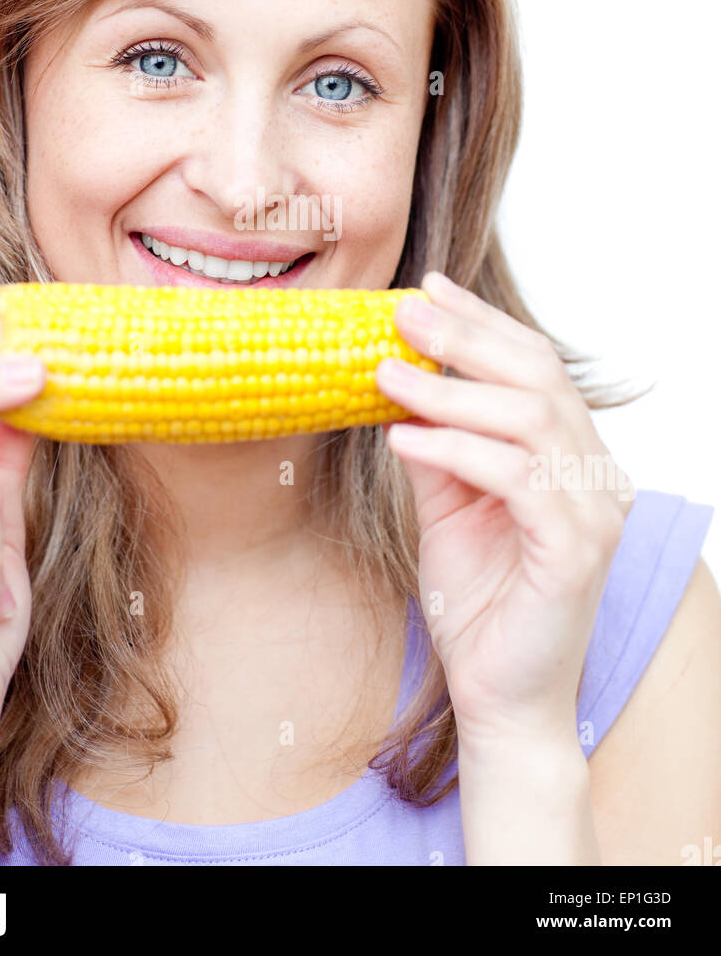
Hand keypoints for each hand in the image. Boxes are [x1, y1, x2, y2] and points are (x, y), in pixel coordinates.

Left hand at [375, 271, 631, 752]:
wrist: (498, 697)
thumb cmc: (478, 601)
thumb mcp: (447, 507)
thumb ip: (437, 446)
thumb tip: (400, 380)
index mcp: (574, 456)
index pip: (536, 367)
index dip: (483, 323)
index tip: (427, 288)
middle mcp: (598, 475)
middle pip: (539, 377)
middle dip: (466, 336)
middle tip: (404, 312)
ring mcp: (595, 511)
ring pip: (528, 419)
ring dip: (450, 389)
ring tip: (386, 371)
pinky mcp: (577, 551)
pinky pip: (516, 478)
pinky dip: (457, 450)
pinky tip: (404, 437)